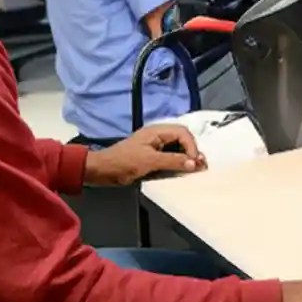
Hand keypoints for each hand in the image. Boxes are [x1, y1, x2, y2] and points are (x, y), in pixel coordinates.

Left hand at [84, 125, 205, 185]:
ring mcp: (154, 146)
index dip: (192, 147)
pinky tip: (181, 171)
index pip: (183, 133)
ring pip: (177, 148)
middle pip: (183, 139)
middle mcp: (158, 136)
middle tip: (199, 166)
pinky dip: (178, 163)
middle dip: (192, 151)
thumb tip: (194, 163)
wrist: (102, 171)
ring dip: (186, 158)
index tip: (195, 162)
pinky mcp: (152, 157)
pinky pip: (170, 157)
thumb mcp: (149, 161)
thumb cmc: (122, 162)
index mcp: (157, 131)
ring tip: (193, 169)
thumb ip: (173, 161)